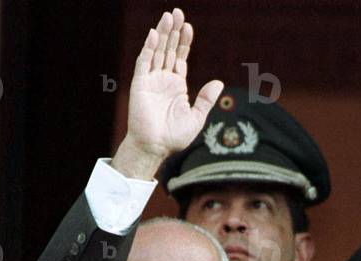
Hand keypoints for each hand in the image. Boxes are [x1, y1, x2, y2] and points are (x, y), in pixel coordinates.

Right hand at [113, 8, 223, 179]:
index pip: (180, 57)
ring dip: (161, 34)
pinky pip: (144, 63)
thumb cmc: (174, 137)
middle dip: (173, 31)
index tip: (189, 27)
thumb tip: (219, 82)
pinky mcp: (140, 84)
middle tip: (177, 12)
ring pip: (157, 51)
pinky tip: (153, 35)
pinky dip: (148, 48)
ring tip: (168, 16)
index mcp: (176, 85)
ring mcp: (151, 80)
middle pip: (168, 49)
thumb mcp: (196, 117)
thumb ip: (206, 99)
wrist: (155, 148)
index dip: (184, 42)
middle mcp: (163, 79)